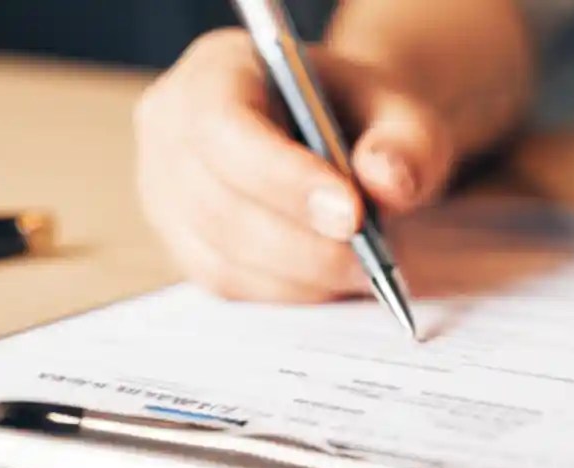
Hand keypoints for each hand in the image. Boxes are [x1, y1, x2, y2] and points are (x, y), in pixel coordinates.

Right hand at [135, 29, 455, 301]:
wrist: (339, 139)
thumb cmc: (360, 118)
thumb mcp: (401, 113)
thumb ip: (407, 143)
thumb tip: (389, 183)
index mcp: (215, 70)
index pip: (224, 127)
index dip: (283, 178)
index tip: (352, 215)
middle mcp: (172, 128)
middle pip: (218, 203)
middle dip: (304, 243)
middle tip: (371, 259)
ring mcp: (166, 192)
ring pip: (224, 255)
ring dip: (302, 275)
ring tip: (365, 269)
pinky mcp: (184, 246)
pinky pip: (230, 285)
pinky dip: (289, 291)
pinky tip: (334, 278)